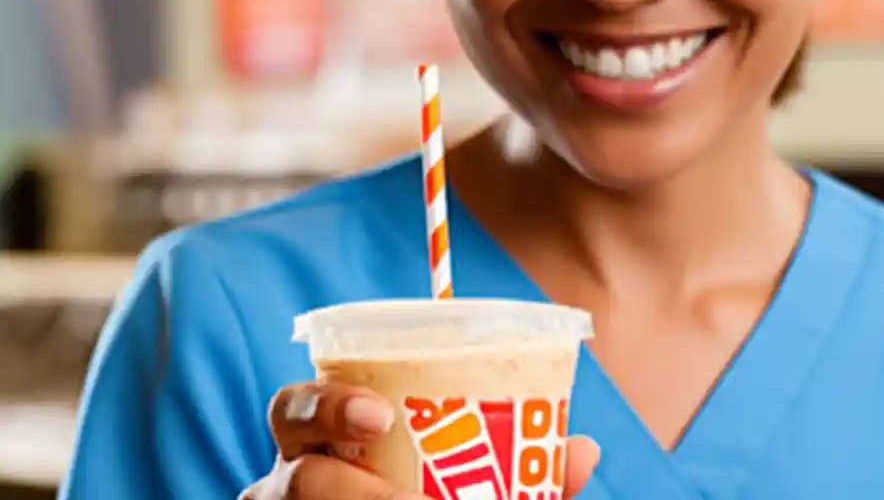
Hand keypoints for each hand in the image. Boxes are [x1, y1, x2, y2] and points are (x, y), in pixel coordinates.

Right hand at [240, 381, 599, 498]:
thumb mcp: (474, 483)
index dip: (326, 404)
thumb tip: (584, 450)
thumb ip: (522, 470)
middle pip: (288, 474)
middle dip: (339, 485)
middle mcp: (288, 487)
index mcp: (325, 444)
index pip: (295, 407)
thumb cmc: (428, 493)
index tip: (380, 416)